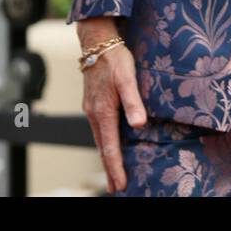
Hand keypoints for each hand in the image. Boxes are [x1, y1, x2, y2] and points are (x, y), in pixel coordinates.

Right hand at [78, 16, 146, 193]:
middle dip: (109, 169)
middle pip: (102, 148)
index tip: (120, 184)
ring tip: (114, 173)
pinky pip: (100, 129)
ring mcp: (92, 110)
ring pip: (100, 139)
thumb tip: (139, 124)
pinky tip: (111, 145)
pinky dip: (105, 143)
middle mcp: (94, 114)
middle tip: (116, 187)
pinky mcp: (94, 104)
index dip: (115, 167)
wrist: (97, 43)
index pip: (110, 147)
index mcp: (103, 112)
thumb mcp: (128, 78)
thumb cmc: (115, 59)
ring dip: (107, 157)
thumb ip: (133, 101)